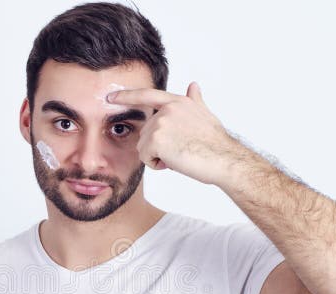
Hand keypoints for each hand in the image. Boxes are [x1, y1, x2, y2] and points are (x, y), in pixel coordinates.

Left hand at [107, 82, 253, 185]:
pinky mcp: (156, 140)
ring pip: (143, 147)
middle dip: (157, 147)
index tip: (110, 98)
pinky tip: (174, 163)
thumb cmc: (216, 143)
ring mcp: (161, 123)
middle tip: (179, 151)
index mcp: (178, 102)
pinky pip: (145, 158)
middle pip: (145, 132)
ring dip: (157, 157)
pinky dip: (156, 165)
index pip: (147, 95)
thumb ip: (195, 101)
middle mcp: (167, 110)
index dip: (127, 96)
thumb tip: (194, 85)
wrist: (224, 159)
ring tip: (179, 156)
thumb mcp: (205, 115)